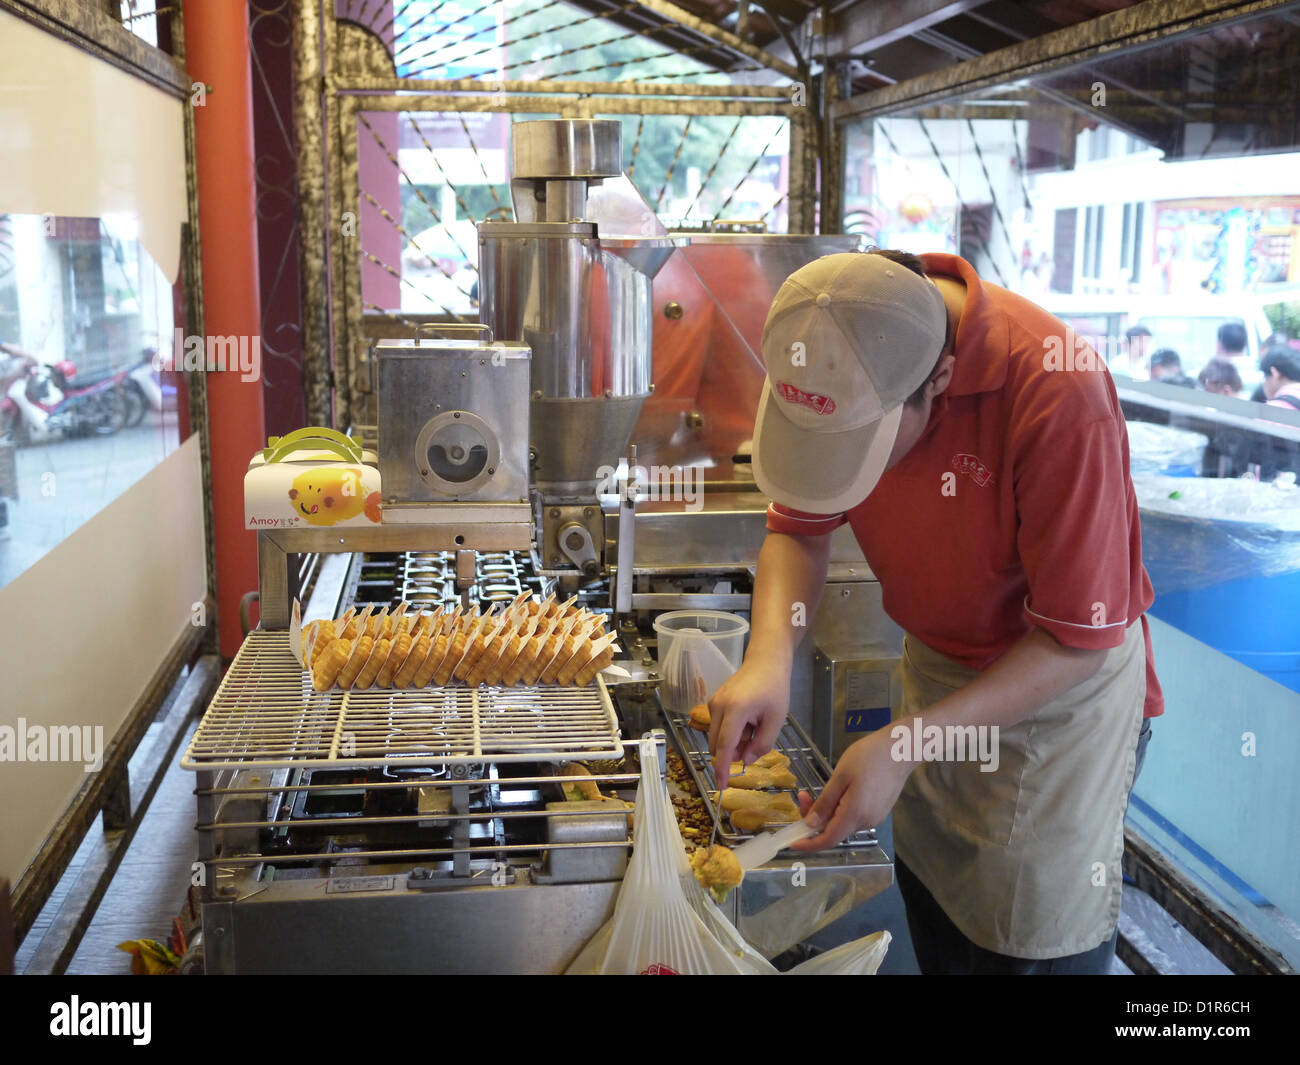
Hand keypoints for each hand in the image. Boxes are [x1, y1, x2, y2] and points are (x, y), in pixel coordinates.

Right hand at [707, 656, 790, 783]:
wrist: (765, 661)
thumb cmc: (775, 689)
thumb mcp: (776, 720)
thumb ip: (762, 744)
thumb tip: (746, 761)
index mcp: (735, 710)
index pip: (725, 747)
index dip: (723, 769)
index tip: (721, 786)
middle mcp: (718, 707)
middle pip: (718, 745)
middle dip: (734, 752)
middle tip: (756, 740)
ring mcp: (713, 703)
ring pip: (717, 737)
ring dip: (733, 741)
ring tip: (754, 725)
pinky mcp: (713, 702)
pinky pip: (718, 727)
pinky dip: (731, 731)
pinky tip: (747, 719)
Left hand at [791, 729, 914, 851]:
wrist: (900, 749)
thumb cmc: (868, 757)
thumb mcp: (840, 776)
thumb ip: (825, 803)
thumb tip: (810, 824)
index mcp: (855, 815)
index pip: (828, 840)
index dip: (809, 844)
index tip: (793, 842)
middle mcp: (867, 822)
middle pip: (834, 830)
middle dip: (815, 818)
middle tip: (803, 794)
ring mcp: (875, 818)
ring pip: (843, 823)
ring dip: (828, 812)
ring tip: (819, 789)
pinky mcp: (879, 811)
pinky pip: (854, 817)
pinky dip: (840, 810)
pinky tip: (838, 792)